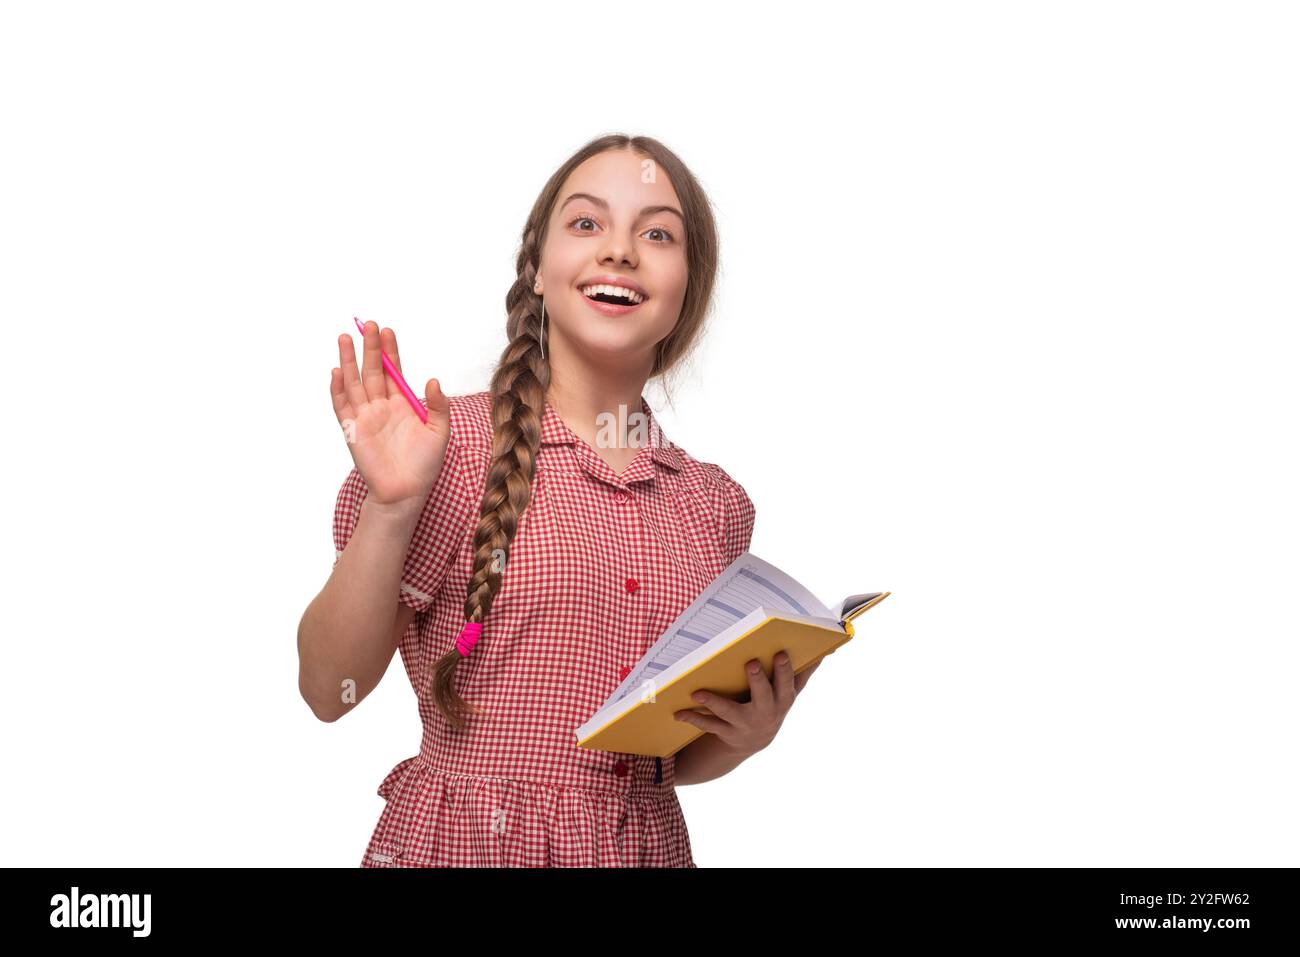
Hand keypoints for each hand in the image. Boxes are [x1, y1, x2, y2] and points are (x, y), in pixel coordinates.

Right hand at [330, 321, 450, 507]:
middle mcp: (382, 407)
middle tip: (368, 325)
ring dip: (349, 361)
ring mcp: (365, 417)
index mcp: (403, 405)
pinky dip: (337, 389)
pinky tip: (336, 371)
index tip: (387, 331)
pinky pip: (342, 406)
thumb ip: (438, 406)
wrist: (405, 492)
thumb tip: (432, 380)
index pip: (394, 372)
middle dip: (370, 348)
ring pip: (354, 383)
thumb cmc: (424, 465)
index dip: (390, 351)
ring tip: (345, 338)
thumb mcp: (440, 432)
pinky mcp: (352, 430)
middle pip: (373, 371)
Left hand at [673, 652, 821, 755]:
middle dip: (758, 680)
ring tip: (698, 692)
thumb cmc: (773, 705)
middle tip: (751, 663)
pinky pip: (708, 725)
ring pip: (729, 712)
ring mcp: (745, 725)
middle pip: (763, 695)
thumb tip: (827, 649)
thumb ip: (804, 672)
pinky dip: (692, 718)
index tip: (781, 653)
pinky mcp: (726, 732)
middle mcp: (766, 713)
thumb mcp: (790, 692)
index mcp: (782, 700)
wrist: (754, 741)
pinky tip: (679, 711)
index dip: (785, 670)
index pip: (787, 684)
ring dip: (714, 702)